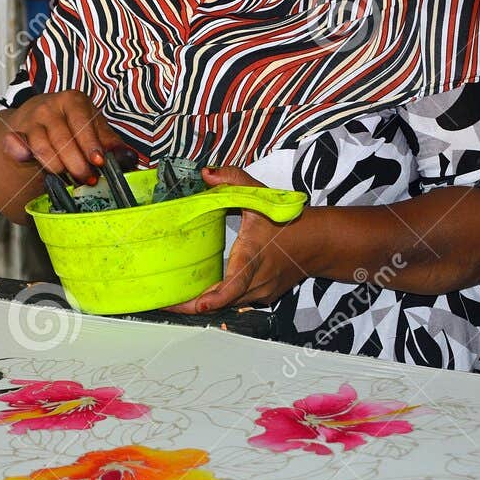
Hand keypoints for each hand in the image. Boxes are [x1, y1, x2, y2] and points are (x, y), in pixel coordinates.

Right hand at [0, 90, 130, 183]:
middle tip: (86, 178)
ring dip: (56, 166)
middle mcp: (50, 106)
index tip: (98, 162)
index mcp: (74, 100)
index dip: (90, 143)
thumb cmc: (72, 124)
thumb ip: (111, 143)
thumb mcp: (94, 127)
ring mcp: (30, 119)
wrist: (37, 117)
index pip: (82, 122)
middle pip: (62, 138)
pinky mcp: (15, 133)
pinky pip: (16, 145)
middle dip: (76, 162)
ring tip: (68, 177)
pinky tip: (26, 158)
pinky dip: (20, 151)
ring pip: (42, 147)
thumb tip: (130, 158)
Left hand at [164, 166, 311, 314]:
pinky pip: (234, 303)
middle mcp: (257, 281)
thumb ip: (234, 180)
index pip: (235, 283)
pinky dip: (216, 301)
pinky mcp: (261, 298)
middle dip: (191, 305)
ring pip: (227, 305)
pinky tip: (195, 297)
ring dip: (200, 305)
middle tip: (162, 302)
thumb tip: (206, 173)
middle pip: (222, 301)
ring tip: (171, 302)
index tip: (198, 304)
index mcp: (253, 257)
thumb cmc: (288, 221)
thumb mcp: (261, 196)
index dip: (216, 297)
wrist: (316, 243)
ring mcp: (260, 294)